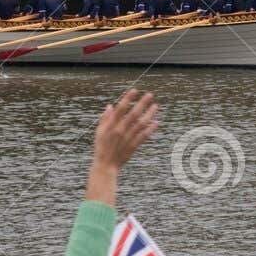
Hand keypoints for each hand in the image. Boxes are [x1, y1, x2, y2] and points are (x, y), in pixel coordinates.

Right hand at [84, 90, 158, 205]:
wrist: (105, 165)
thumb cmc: (101, 147)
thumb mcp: (99, 132)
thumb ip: (105, 118)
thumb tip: (110, 106)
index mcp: (110, 125)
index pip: (120, 108)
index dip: (128, 99)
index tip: (135, 90)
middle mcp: (120, 130)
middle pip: (133, 114)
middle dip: (142, 103)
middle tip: (150, 95)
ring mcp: (127, 138)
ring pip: (141, 124)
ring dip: (149, 114)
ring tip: (156, 106)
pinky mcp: (133, 146)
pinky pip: (144, 136)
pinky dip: (150, 129)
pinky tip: (156, 122)